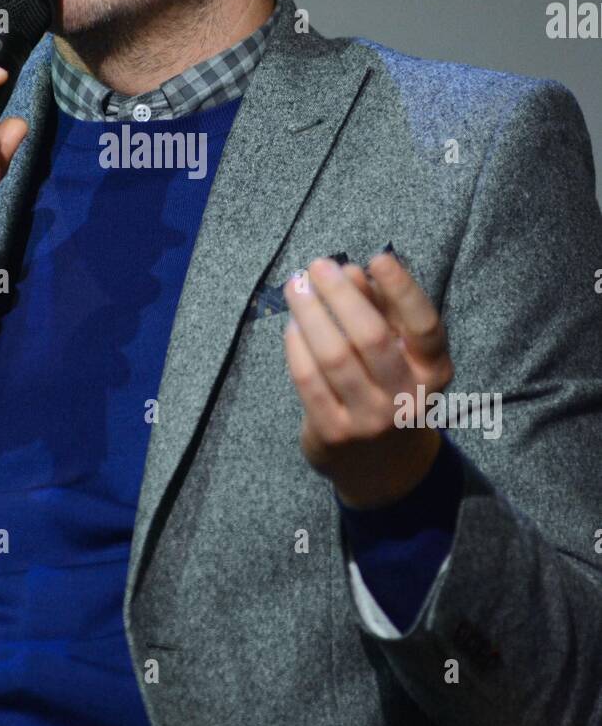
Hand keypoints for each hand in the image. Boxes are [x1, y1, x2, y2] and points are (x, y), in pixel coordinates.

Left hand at [283, 252, 453, 507]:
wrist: (383, 468)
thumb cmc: (390, 389)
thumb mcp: (400, 352)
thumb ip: (381, 310)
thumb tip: (352, 271)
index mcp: (434, 372)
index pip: (425, 327)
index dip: (403, 290)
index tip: (378, 257)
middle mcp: (406, 399)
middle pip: (370, 337)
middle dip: (340, 294)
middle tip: (317, 266)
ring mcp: (369, 421)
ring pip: (334, 357)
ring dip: (310, 314)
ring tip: (296, 288)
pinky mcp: (333, 434)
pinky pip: (308, 381)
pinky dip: (297, 346)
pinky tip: (292, 325)